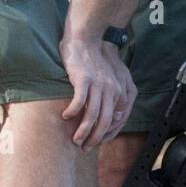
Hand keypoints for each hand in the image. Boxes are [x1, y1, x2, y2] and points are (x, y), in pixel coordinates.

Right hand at [58, 34, 136, 150]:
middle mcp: (112, 90)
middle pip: (105, 121)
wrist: (85, 39)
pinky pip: (79, 102)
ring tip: (75, 139)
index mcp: (120, 91)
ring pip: (92, 115)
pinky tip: (65, 117)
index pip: (116, 120)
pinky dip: (72, 112)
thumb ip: (111, 97)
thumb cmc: (94, 62)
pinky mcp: (84, 80)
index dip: (107, 134)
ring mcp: (98, 85)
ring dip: (83, 131)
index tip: (97, 142)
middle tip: (85, 147)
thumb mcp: (108, 80)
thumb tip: (110, 118)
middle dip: (95, 138)